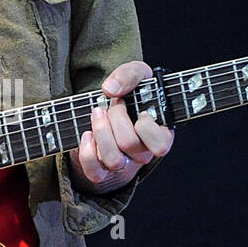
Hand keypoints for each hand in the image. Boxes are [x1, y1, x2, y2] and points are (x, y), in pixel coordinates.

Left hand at [70, 60, 173, 193]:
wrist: (111, 105)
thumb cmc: (132, 92)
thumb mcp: (137, 74)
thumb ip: (129, 75)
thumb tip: (110, 89)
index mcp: (161, 136)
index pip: (160, 145)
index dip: (146, 126)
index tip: (140, 109)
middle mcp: (143, 154)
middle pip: (129, 144)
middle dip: (117, 117)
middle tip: (114, 104)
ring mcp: (122, 164)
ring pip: (113, 160)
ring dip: (101, 132)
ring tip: (98, 113)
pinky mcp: (102, 170)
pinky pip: (95, 172)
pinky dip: (87, 152)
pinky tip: (87, 134)